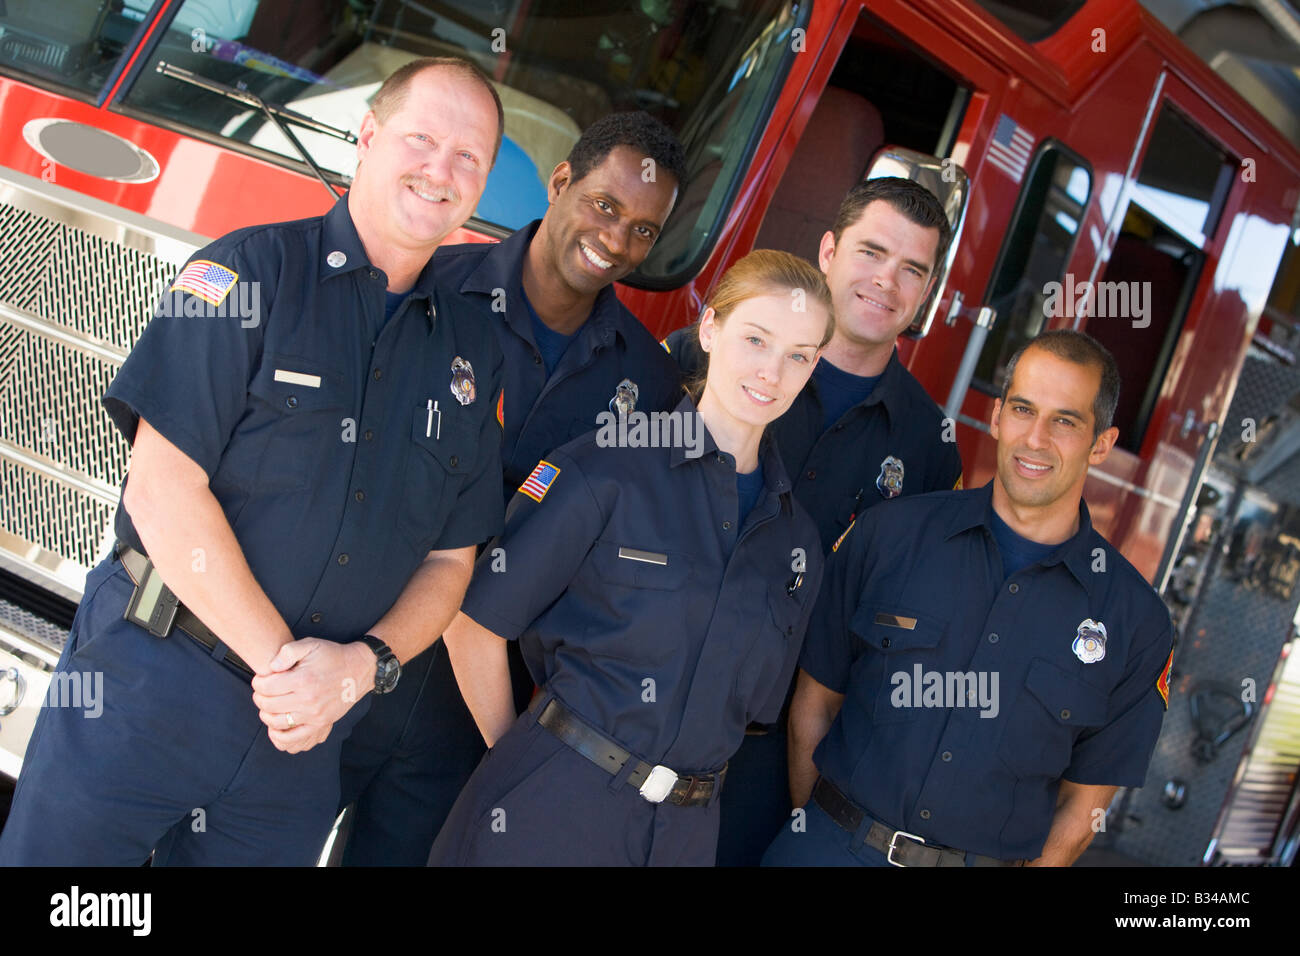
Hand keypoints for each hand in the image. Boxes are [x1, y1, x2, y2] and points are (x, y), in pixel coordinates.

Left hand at [251, 638, 373, 752]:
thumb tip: (271, 668)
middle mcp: (308, 699)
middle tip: (262, 691)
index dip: (257, 682)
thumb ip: (287, 652)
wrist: (359, 670)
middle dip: (259, 697)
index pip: (265, 687)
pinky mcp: (320, 724)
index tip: (260, 679)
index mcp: (303, 679)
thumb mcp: (311, 644)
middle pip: (268, 705)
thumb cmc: (332, 656)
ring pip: (276, 722)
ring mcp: (314, 714)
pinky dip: (279, 736)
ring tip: (269, 705)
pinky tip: (275, 727)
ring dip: (266, 714)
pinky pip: (293, 738)